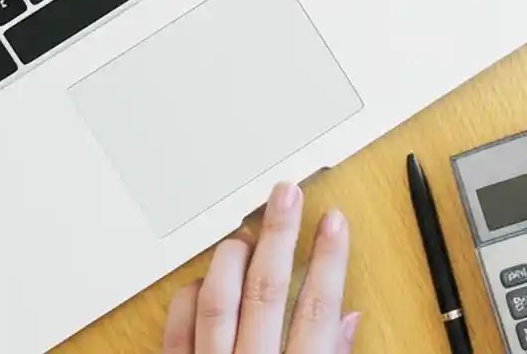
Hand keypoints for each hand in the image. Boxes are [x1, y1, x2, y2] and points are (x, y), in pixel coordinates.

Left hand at [162, 182, 359, 352]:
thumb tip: (349, 320)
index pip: (317, 309)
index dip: (329, 260)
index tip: (334, 222)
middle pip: (266, 291)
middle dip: (279, 235)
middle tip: (287, 196)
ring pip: (219, 301)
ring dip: (232, 259)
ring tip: (247, 234)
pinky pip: (177, 330)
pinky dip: (190, 299)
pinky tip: (205, 280)